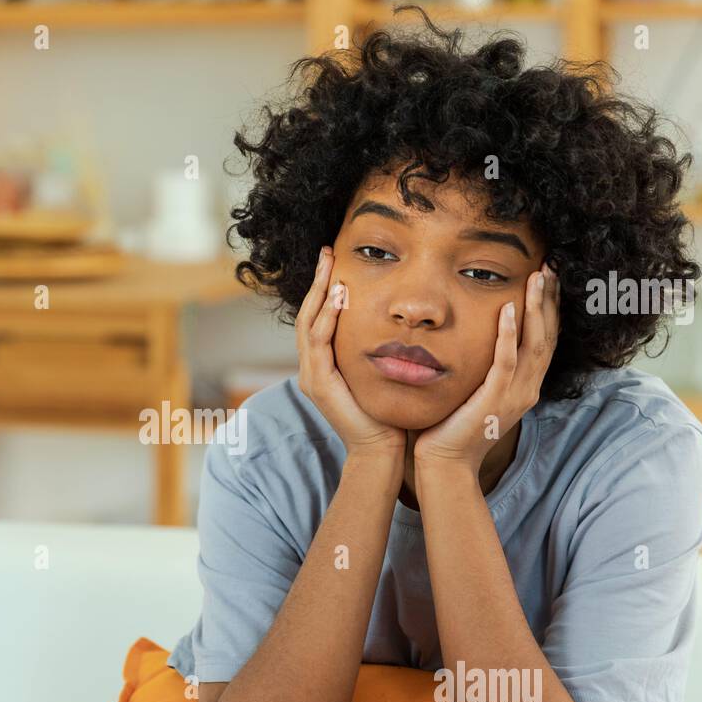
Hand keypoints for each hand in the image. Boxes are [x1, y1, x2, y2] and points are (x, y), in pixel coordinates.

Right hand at [296, 246, 406, 459]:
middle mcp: (311, 368)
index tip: (336, 261)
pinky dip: (327, 318)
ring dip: (320, 293)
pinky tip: (339, 298)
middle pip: (307, 314)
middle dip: (318, 282)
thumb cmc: (387, 413)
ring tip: (331, 267)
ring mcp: (312, 377)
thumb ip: (377, 348)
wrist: (382, 449)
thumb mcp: (379, 371)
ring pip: (308, 324)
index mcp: (323, 364)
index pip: (317, 317)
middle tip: (327, 252)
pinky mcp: (319, 385)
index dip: (324, 288)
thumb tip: (395, 319)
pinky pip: (319, 343)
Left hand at [412, 261, 560, 472]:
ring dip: (536, 308)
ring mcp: (514, 395)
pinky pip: (506, 361)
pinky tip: (508, 309)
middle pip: (548, 336)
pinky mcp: (494, 400)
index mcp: (525, 386)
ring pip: (534, 344)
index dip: (551, 308)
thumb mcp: (477, 390)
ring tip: (538, 278)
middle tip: (551, 268)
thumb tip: (480, 333)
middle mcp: (527, 389)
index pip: (546, 340)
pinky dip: (509, 334)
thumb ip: (486, 366)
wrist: (445, 462)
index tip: (550, 279)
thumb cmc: (453, 425)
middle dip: (551, 300)